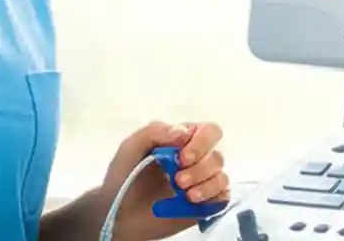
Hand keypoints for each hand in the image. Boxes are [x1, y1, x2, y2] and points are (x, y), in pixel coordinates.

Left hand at [98, 121, 229, 239]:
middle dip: (200, 167)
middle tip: (178, 180)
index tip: (182, 157)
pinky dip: (211, 197)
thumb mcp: (132, 147)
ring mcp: (203, 182)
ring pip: (221, 177)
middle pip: (217, 156)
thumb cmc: (125, 175)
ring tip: (183, 193)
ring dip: (204, 184)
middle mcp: (197, 159)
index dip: (201, 142)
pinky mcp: (207, 204)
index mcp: (182, 140)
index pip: (209, 131)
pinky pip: (222, 198)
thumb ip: (155, 132)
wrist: (121, 212)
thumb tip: (184, 133)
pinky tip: (191, 201)